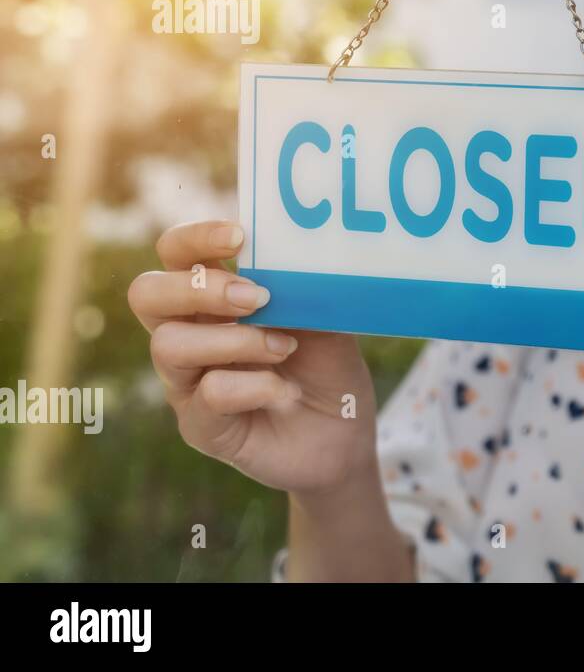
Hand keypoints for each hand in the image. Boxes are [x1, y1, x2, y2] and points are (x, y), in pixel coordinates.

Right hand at [128, 220, 377, 495]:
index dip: (195, 239)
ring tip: (285, 347)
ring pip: (169, 345)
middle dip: (196, 288)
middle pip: (146, 294)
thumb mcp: (324, 321)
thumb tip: (294, 255)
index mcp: (213, 299)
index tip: (240, 238)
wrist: (345, 437)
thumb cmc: (328, 370)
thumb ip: (302, 289)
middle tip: (256, 297)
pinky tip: (287, 392)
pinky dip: (256, 386)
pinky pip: (208, 394)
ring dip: (236, 340)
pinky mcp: (200, 426)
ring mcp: (188, 382)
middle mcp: (190, 334)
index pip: (176, 255)